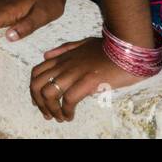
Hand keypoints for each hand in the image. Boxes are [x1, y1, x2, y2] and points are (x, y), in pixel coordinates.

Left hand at [30, 37, 148, 122]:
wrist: (127, 49)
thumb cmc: (108, 48)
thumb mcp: (82, 43)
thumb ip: (63, 49)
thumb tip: (46, 55)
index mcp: (62, 58)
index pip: (36, 73)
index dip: (34, 89)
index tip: (39, 102)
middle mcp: (64, 65)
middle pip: (37, 85)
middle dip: (39, 103)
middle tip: (48, 115)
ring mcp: (74, 72)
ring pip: (49, 93)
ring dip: (51, 109)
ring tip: (60, 118)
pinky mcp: (88, 81)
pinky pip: (68, 99)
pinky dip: (66, 111)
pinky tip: (70, 116)